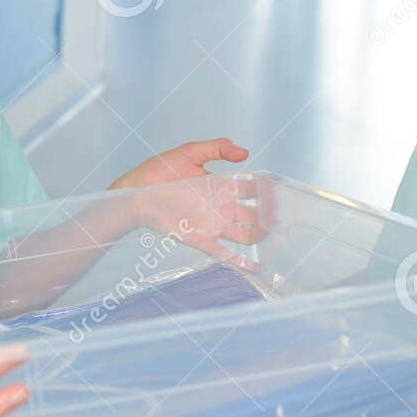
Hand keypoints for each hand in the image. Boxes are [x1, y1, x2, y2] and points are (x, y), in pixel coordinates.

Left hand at [109, 139, 264, 260]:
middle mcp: (221, 206)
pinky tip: (256, 268)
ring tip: (271, 235)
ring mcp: (212, 224)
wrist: (135, 193)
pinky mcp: (201, 239)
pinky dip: (241, 262)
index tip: (278, 189)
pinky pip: (224, 254)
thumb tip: (245, 152)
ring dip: (260, 235)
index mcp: (221, 185)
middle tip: (280, 214)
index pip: (252, 188)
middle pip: (254, 214)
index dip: (266, 190)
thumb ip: (216, 148)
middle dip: (269, 214)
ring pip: (245, 234)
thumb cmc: (158, 171)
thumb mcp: (189, 153)